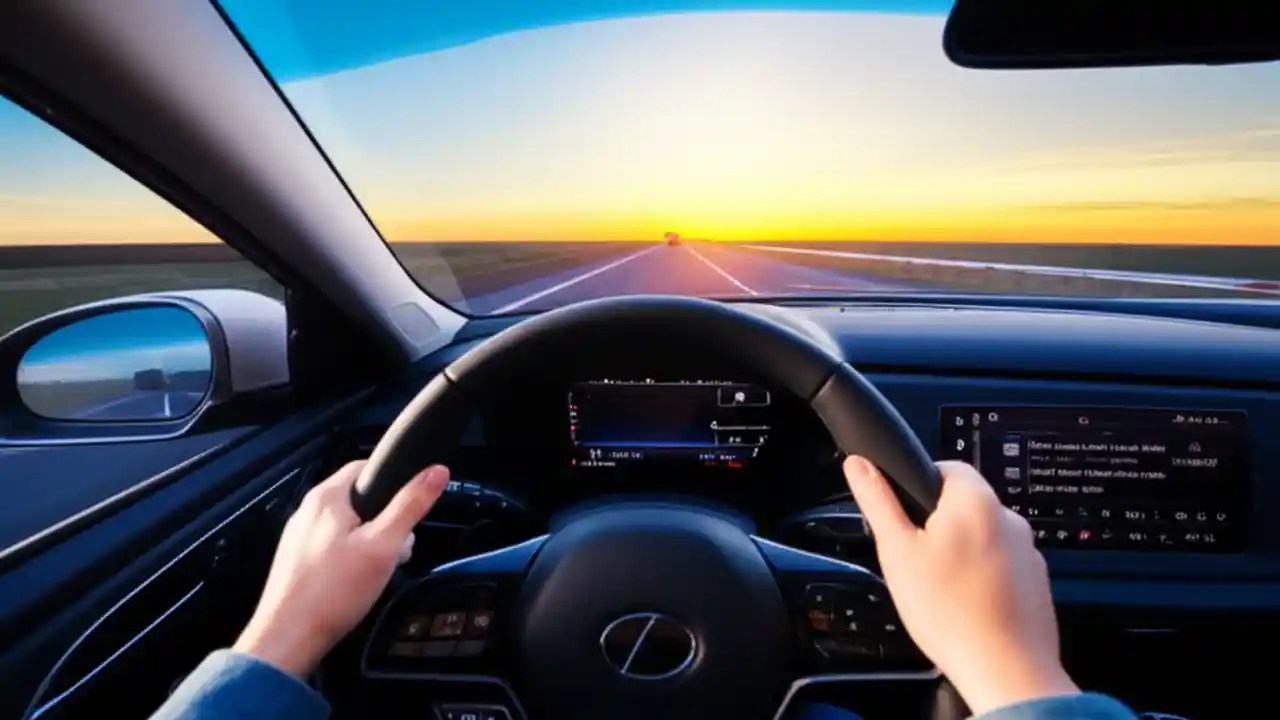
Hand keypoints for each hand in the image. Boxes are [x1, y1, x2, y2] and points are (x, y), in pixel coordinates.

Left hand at [233, 461, 448, 677]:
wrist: (289, 639)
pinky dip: (350, 558)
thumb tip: (436, 472)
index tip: (408, 508)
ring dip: (369, 543)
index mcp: (326, 496)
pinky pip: (333, 546)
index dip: (394, 483)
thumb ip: (410, 505)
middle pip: (360, 500)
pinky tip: (354, 583)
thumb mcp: (383, 546)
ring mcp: (299, 536)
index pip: (366, 466)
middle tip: (393, 550)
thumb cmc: (333, 593)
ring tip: (374, 571)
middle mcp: (307, 510)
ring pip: (348, 525)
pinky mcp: (297, 560)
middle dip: (385, 522)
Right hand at [843, 457, 1078, 714]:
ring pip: (983, 537)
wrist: (1006, 670)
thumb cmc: (949, 612)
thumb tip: (859, 465)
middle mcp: (1009, 517)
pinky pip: (1002, 566)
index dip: (919, 488)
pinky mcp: (1037, 581)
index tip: (906, 521)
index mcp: (975, 499)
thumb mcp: (898, 552)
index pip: (946, 466)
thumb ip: (879, 502)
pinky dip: (983, 578)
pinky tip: (966, 605)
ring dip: (962, 553)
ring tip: (941, 590)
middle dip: (938, 526)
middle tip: (917, 561)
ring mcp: (1029, 551)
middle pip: (964, 504)